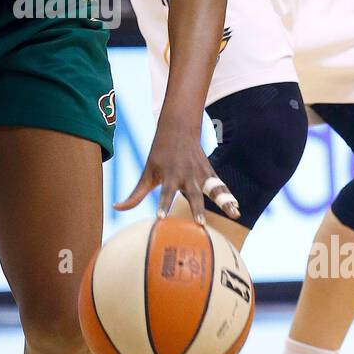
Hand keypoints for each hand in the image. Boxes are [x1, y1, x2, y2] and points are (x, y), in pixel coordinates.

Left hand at [115, 117, 239, 224]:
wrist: (179, 129)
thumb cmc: (159, 155)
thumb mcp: (146, 172)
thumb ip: (134, 194)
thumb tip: (116, 208)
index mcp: (169, 175)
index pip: (164, 193)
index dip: (162, 205)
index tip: (160, 218)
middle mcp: (186, 175)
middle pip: (193, 194)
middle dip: (197, 208)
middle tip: (200, 224)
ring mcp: (200, 173)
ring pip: (214, 189)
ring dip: (224, 201)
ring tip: (234, 214)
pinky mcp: (210, 173)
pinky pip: (221, 187)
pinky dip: (229, 196)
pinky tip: (237, 210)